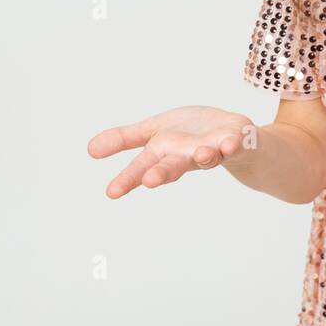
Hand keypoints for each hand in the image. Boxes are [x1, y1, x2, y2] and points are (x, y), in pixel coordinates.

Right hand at [87, 105, 256, 198]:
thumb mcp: (155, 132)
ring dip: (205, 156)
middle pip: (173, 166)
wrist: (234, 139)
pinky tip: (230, 144)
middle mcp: (188, 156)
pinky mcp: (237, 142)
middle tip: (149, 181)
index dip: (129, 178)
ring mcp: (214, 150)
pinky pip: (237, 144)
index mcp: (166, 153)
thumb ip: (125, 139)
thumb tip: (88, 149)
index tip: (111, 192)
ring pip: (208, 156)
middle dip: (162, 173)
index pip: (144, 166)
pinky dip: (234, 144)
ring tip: (200, 155)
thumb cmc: (191, 135)